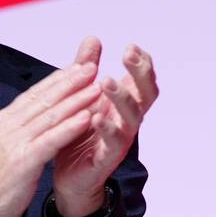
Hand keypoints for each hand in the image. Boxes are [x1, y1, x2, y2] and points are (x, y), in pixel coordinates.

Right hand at [0, 59, 100, 216]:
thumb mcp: (2, 147)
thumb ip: (18, 130)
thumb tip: (35, 118)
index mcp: (4, 121)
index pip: (34, 94)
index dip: (58, 79)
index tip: (77, 67)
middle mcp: (8, 126)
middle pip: (44, 98)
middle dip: (70, 81)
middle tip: (92, 66)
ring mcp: (15, 142)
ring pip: (51, 115)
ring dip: (76, 99)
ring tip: (97, 87)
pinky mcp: (24, 160)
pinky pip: (51, 139)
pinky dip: (70, 126)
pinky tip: (87, 117)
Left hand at [52, 37, 159, 216]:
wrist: (70, 178)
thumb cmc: (79, 133)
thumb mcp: (81, 96)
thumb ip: (87, 69)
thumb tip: (93, 39)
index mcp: (122, 104)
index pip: (141, 80)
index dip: (142, 64)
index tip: (132, 46)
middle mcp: (126, 120)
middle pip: (145, 94)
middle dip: (140, 74)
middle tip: (128, 55)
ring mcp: (120, 139)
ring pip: (131, 117)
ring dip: (121, 98)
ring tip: (107, 82)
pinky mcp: (107, 158)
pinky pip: (112, 143)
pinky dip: (106, 129)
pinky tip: (95, 117)